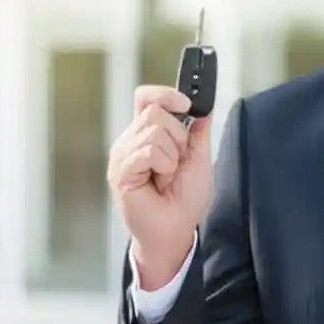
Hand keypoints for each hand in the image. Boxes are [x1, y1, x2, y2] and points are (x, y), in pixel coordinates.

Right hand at [107, 85, 212, 290]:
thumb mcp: (198, 157)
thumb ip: (198, 131)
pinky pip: (148, 150)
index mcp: (146, 134)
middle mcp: (130, 140)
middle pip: (154, 110)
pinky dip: (164, 166)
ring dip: (172, 156)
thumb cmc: (183, 200)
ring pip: (154, 130)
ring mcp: (123, 155)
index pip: (146, 97)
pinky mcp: (121, 171)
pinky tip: (159, 182)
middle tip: (176, 163)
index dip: (165, 94)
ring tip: (166, 176)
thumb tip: (202, 106)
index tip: (186, 105)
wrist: (176, 230)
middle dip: (178, 136)